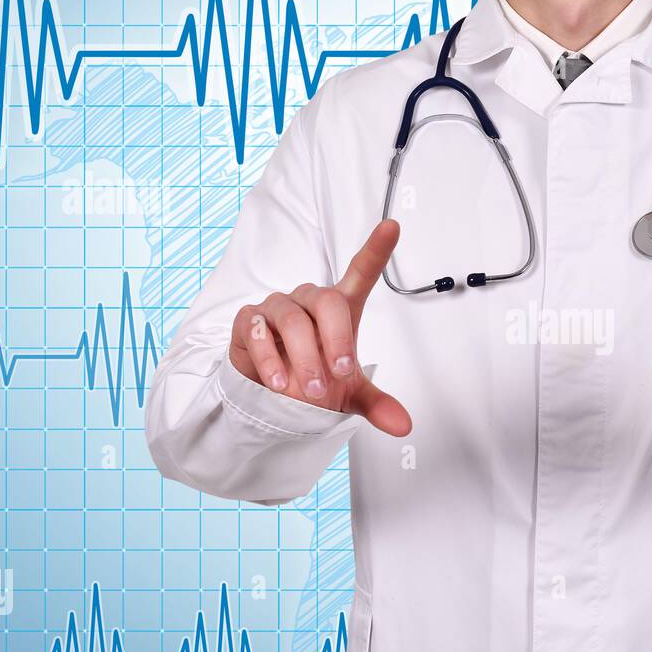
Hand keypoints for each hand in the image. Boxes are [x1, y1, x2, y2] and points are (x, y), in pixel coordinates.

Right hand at [228, 220, 411, 436]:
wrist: (272, 398)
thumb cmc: (314, 381)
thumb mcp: (348, 395)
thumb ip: (376, 404)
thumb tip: (403, 425)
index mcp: (340, 309)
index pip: (360, 272)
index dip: (375, 249)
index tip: (392, 227)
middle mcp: (309, 302)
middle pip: (327, 301)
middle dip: (336, 339)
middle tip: (339, 372)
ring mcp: (278, 308)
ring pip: (292, 318)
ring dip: (303, 357)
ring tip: (310, 390)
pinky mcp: (248, 322)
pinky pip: (256, 330)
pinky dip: (269, 358)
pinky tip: (277, 381)